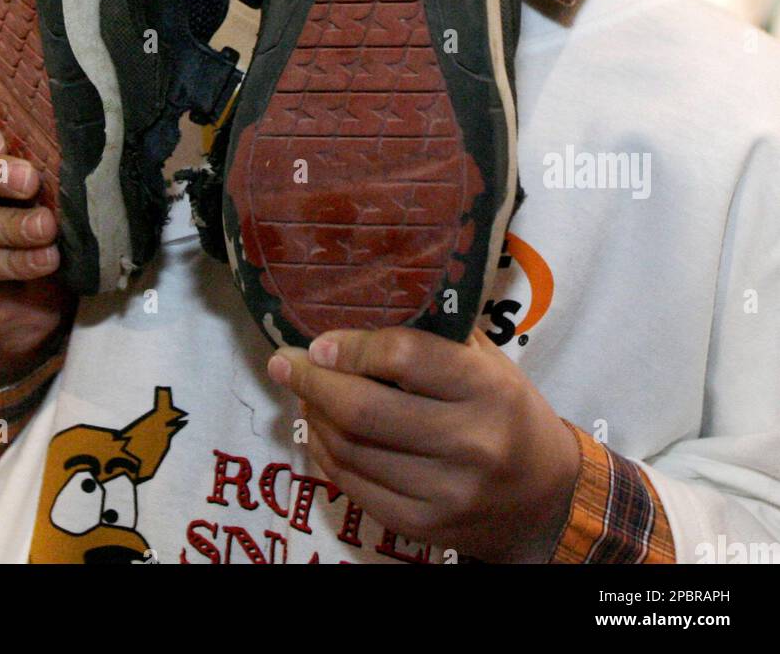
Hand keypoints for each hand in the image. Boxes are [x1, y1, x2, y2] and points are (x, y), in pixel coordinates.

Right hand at [0, 79, 75, 385]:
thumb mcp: (47, 177)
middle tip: (31, 182)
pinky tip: (45, 260)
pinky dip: (12, 262)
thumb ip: (44, 153)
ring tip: (47, 228)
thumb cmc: (44, 213)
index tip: (0, 139)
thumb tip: (82, 134)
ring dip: (7, 224)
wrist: (38, 292)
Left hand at [267, 327, 580, 562]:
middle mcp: (469, 442)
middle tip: (285, 361)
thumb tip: (359, 301)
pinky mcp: (421, 527)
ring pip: (350, 450)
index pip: (403, 356)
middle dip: (312, 381)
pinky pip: (353, 486)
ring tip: (303, 392)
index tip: (319, 341)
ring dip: (314, 416)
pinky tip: (321, 429)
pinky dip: (326, 454)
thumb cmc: (507, 410)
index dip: (351, 346)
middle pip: (363, 409)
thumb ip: (434, 333)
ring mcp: (444, 492)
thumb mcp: (488, 360)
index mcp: (487, 387)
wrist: (543, 497)